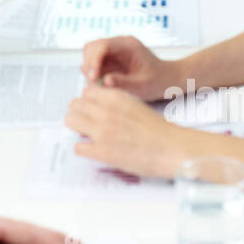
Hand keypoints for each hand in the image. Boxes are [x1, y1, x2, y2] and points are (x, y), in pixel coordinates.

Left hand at [68, 84, 191, 179]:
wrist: (173, 149)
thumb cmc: (159, 130)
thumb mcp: (135, 105)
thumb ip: (115, 103)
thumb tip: (97, 106)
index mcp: (115, 97)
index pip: (86, 91)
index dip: (88, 101)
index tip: (91, 109)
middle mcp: (105, 111)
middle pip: (74, 105)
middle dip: (79, 113)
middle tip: (87, 123)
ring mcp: (102, 131)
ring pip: (70, 121)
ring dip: (77, 128)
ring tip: (87, 135)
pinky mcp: (101, 152)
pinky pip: (77, 146)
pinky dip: (83, 148)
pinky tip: (93, 150)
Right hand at [82, 34, 175, 98]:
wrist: (168, 79)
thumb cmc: (160, 80)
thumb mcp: (143, 85)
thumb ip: (124, 83)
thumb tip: (104, 81)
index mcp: (127, 45)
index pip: (102, 45)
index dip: (93, 60)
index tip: (93, 77)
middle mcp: (119, 45)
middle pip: (92, 47)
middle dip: (89, 64)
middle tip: (93, 83)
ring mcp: (114, 52)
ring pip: (91, 55)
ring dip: (90, 70)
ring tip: (98, 85)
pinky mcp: (111, 61)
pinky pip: (95, 64)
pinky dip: (94, 74)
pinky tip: (102, 85)